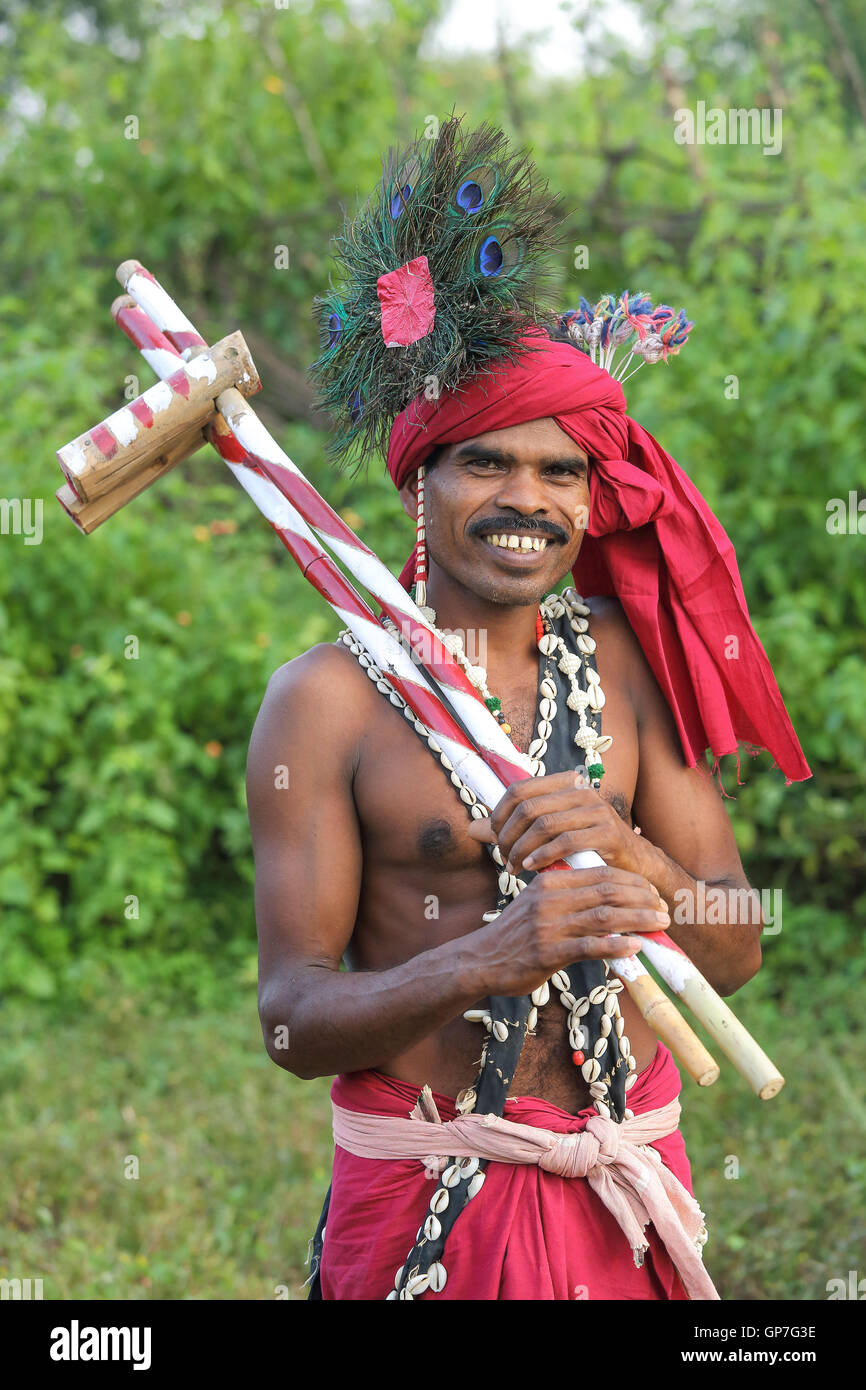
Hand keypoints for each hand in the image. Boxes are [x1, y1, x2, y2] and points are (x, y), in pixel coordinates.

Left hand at [467, 770, 643, 875]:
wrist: (633, 866)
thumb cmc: (585, 849)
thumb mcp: (548, 834)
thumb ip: (511, 830)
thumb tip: (472, 829)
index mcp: (564, 785)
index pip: (519, 789)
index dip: (500, 813)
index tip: (494, 839)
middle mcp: (580, 792)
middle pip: (528, 807)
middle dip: (509, 835)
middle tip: (503, 858)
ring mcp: (596, 810)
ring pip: (544, 823)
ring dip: (522, 848)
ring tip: (514, 867)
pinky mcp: (607, 832)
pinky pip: (566, 841)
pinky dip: (544, 855)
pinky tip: (533, 868)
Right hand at [469, 866, 669, 997]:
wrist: (480, 960)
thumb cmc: (513, 935)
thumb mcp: (536, 904)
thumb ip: (566, 898)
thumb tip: (603, 899)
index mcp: (549, 883)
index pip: (599, 874)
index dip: (631, 881)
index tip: (651, 891)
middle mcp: (550, 900)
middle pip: (606, 891)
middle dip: (641, 898)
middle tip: (663, 908)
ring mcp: (549, 926)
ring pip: (604, 917)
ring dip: (637, 919)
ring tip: (660, 924)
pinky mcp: (548, 952)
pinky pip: (589, 947)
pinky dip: (615, 945)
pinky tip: (634, 947)